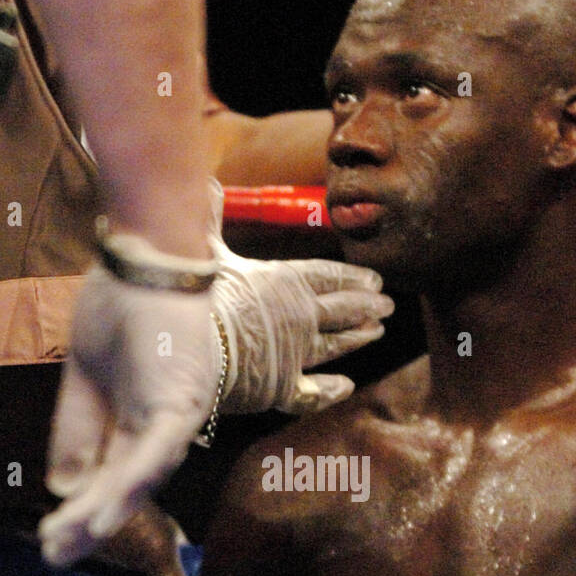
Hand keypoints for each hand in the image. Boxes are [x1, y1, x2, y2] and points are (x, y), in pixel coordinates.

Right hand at [39, 266, 216, 566]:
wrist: (146, 251)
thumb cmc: (121, 301)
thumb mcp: (84, 375)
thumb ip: (76, 428)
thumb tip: (62, 487)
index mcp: (140, 417)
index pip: (112, 474)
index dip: (82, 507)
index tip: (50, 538)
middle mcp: (165, 423)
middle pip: (127, 484)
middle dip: (90, 522)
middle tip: (54, 556)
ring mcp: (178, 413)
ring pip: (142, 476)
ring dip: (105, 511)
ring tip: (70, 542)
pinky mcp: (182, 398)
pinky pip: (155, 450)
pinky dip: (130, 482)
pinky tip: (101, 511)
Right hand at [207, 182, 394, 413]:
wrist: (187, 347)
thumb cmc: (196, 294)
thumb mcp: (206, 250)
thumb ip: (212, 220)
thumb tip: (207, 183)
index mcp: (284, 281)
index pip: (326, 275)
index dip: (351, 276)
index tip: (374, 278)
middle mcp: (298, 315)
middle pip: (340, 308)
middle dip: (365, 305)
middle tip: (388, 304)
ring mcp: (294, 353)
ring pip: (335, 344)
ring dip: (357, 337)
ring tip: (378, 331)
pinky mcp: (281, 388)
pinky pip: (313, 392)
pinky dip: (330, 390)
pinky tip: (346, 385)